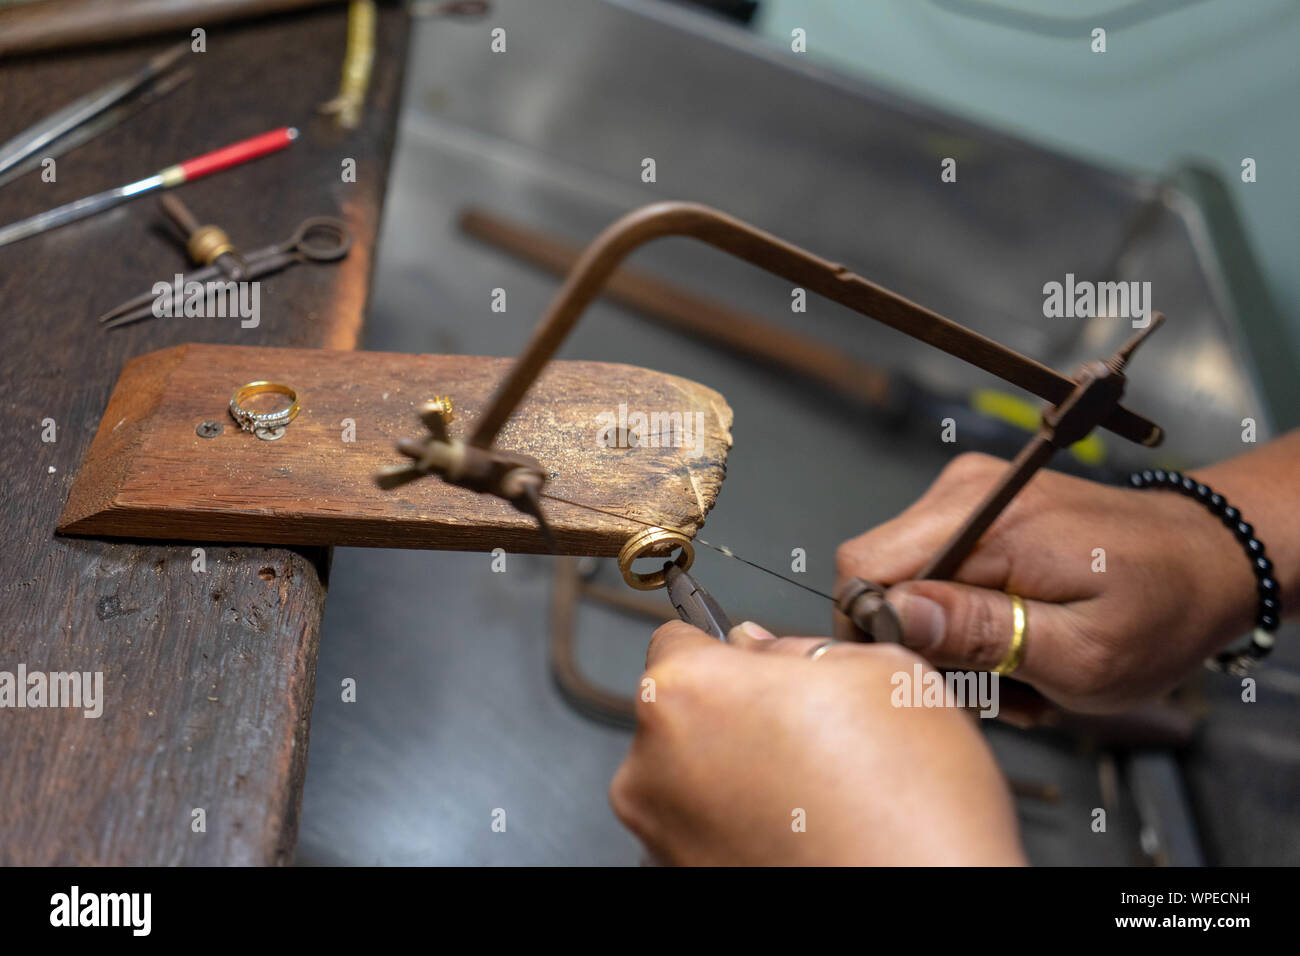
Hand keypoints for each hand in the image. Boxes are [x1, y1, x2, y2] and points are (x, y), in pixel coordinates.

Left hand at [609, 620, 1024, 865]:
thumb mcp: (880, 673)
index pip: (679, 636)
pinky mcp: (681, 877)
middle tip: (814, 733)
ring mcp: (660, 832)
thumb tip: (766, 646)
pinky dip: (742, 824)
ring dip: (741, 772)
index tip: (761, 664)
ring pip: (695, 773)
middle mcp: (651, 764)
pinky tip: (804, 830)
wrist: (927, 918)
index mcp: (685, 692)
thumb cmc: (909, 813)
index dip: (732, 647)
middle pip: (685, 710)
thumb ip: (799, 645)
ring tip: (819, 791)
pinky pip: (706, 829)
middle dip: (740, 711)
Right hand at [836, 453, 1261, 711]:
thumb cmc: (1161, 610)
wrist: (1208, 558)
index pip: (862, 569)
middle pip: (875, 577)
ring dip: (949, 642)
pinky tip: (1017, 639)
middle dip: (921, 647)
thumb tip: (893, 615)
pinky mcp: (975, 508)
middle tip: (993, 688)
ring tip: (1018, 668)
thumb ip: (982, 635)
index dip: (880, 634)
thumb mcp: (1081, 653)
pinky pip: (933, 572)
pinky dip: (965, 619)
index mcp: (985, 519)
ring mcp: (966, 495)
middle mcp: (962, 492)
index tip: (940, 678)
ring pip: (903, 583)